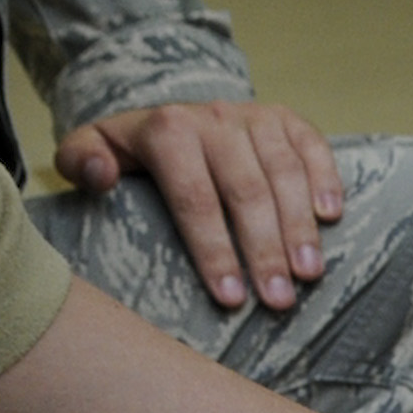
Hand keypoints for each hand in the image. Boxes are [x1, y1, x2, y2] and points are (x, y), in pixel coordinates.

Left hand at [53, 98, 343, 312]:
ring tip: (309, 274)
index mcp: (167, 130)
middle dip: (264, 250)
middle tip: (278, 300)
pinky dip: (327, 179)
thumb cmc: (133, 151)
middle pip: (246, 191)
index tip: (229, 299)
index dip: (214, 249)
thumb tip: (100, 175)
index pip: (194, 197)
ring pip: (284, 173)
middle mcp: (214, 118)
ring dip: (300, 227)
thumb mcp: (92, 148)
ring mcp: (255, 117)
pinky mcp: (287, 118)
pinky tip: (332, 217)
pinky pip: (313, 145)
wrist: (172, 112)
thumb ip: (80, 160)